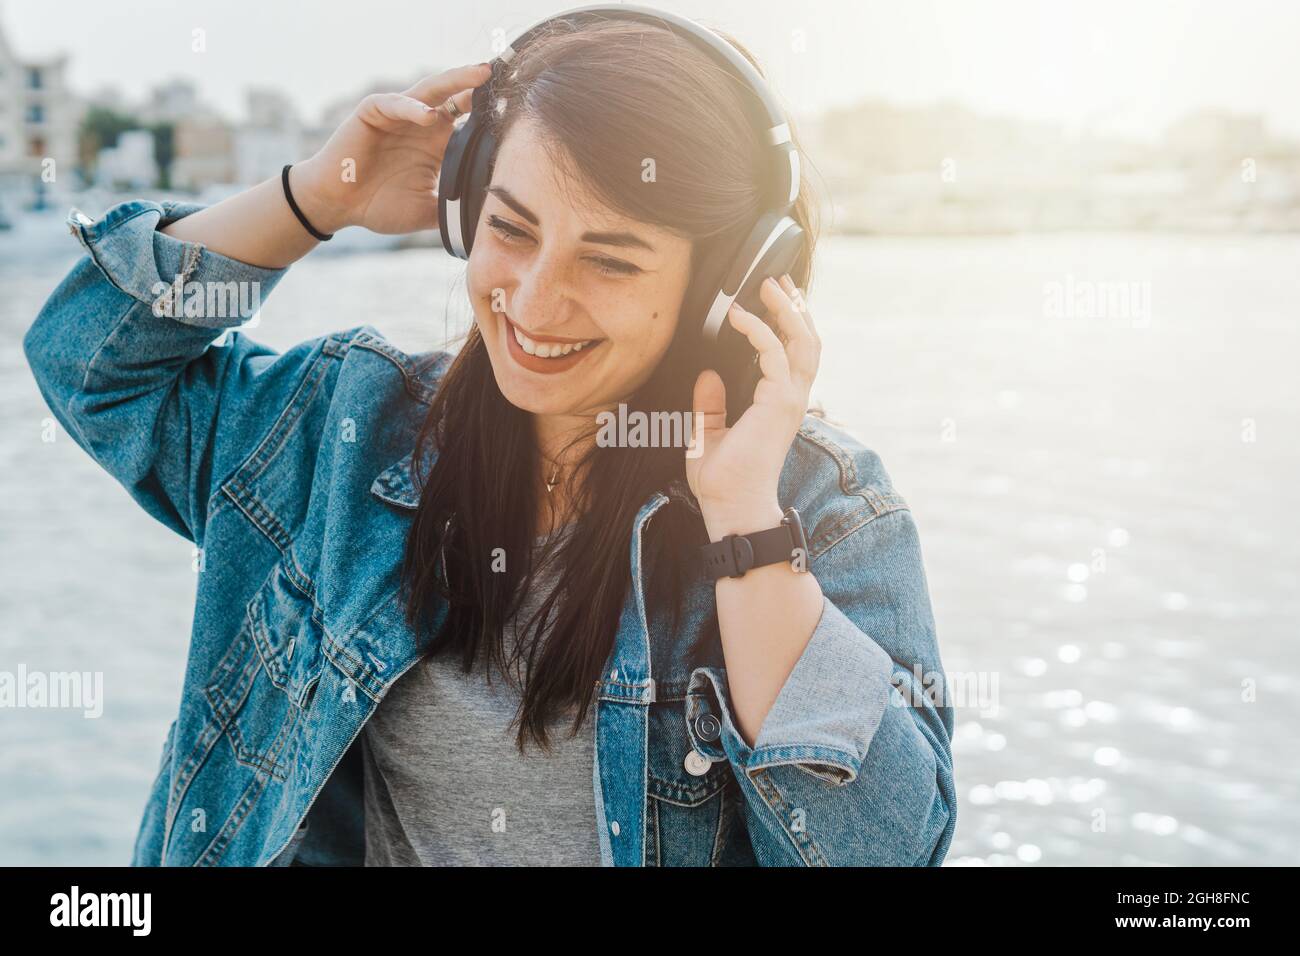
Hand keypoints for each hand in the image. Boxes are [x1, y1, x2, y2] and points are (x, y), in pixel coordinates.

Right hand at [288, 63, 492, 235]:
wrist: (339, 206)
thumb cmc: (379, 205)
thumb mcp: (428, 210)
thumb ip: (454, 207)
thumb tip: (489, 218)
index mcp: (437, 144)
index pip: (469, 122)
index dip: (490, 115)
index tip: (519, 110)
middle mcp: (421, 124)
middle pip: (455, 97)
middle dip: (479, 86)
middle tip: (507, 76)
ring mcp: (398, 115)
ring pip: (430, 91)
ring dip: (455, 81)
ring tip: (479, 76)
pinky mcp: (372, 112)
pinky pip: (395, 103)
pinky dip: (412, 107)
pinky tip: (429, 115)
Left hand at [686, 274, 820, 538]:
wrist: (731, 507)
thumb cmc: (722, 481)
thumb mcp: (708, 433)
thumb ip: (711, 403)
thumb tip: (708, 374)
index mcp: (779, 403)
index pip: (793, 353)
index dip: (786, 323)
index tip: (769, 298)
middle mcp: (791, 398)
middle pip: (807, 340)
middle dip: (795, 307)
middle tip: (779, 279)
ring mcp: (789, 400)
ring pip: (803, 342)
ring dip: (788, 309)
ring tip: (771, 284)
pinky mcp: (779, 403)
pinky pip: (772, 354)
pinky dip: (758, 330)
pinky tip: (740, 315)